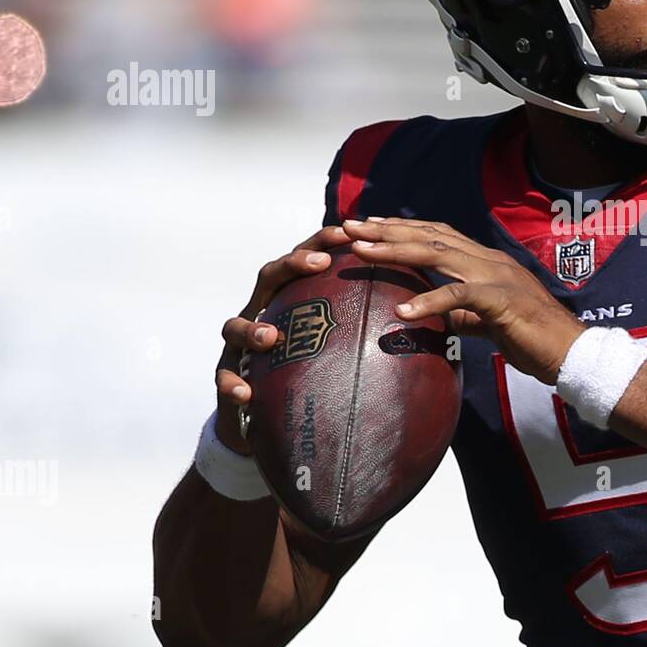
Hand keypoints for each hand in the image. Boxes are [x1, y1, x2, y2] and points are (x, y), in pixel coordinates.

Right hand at [213, 225, 353, 452]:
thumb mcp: (335, 345)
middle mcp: (259, 311)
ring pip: (233, 326)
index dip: (323, 242)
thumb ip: (365, 327)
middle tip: (318, 262)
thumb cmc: (309, 370)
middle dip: (291, 264)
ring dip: (252, 328)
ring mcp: (237, 345)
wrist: (265, 414)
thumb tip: (421, 320)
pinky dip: (233, 384)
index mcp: (288, 298)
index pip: (304, 260)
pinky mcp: (227, 377)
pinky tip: (246, 393)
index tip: (351, 232)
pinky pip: (225, 379)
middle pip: (268, 277)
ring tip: (270, 337)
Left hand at [343, 217, 583, 384]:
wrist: (572, 352)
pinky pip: (460, 297)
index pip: (438, 234)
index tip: (369, 226)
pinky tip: (403, 311)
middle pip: (430, 236)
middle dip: (387, 230)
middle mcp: (489, 261)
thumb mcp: (489, 322)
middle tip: (351, 227)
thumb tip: (437, 319)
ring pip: (439, 254)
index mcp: (486, 262)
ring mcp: (496, 276)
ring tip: (363, 252)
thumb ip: (464, 314)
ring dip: (397, 251)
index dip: (402, 228)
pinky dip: (430, 301)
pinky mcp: (502, 300)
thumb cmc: (534, 339)